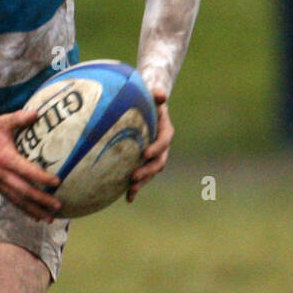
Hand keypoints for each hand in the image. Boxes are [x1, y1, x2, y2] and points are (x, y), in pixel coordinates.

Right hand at [0, 110, 62, 222]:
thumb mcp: (2, 122)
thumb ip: (20, 118)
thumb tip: (38, 112)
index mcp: (6, 158)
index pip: (27, 170)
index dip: (42, 177)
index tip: (57, 181)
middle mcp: (2, 174)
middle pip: (24, 191)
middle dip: (42, 200)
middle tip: (58, 206)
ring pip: (18, 200)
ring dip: (34, 210)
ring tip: (49, 219)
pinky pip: (11, 200)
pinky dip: (24, 209)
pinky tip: (35, 216)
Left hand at [127, 86, 172, 202]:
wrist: (145, 109)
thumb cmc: (146, 100)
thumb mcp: (151, 95)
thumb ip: (156, 94)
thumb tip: (160, 94)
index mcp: (164, 131)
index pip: (164, 140)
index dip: (157, 147)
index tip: (146, 153)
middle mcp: (161, 147)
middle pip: (158, 162)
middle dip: (147, 171)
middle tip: (134, 176)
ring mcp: (153, 157)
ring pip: (151, 173)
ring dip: (142, 182)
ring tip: (131, 190)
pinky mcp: (144, 163)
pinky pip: (141, 177)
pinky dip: (135, 188)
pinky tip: (128, 199)